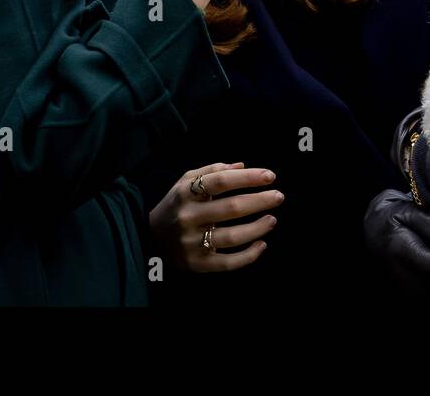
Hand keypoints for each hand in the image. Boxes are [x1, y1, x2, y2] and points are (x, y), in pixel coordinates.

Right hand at [148, 162, 283, 272]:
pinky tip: (262, 244)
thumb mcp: (186, 181)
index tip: (270, 176)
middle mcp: (188, 217)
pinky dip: (249, 255)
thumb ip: (213, 171)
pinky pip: (228, 263)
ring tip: (272, 219)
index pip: (221, 181)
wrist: (151, 237)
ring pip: (232, 236)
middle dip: (260, 201)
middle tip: (279, 196)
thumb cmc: (176, 204)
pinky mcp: (197, 264)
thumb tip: (242, 166)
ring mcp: (192, 242)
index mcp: (186, 193)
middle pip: (231, 208)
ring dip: (258, 228)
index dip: (248, 177)